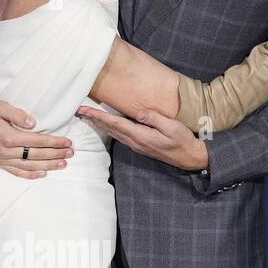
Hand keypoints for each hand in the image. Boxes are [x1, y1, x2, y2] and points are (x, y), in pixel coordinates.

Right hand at [0, 97, 71, 178]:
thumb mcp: (0, 106)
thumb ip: (17, 114)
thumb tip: (33, 123)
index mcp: (8, 136)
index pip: (37, 141)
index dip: (54, 142)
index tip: (67, 142)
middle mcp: (6, 151)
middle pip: (36, 155)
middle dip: (55, 154)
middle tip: (70, 153)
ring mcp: (2, 159)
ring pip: (29, 166)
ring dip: (48, 166)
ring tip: (63, 164)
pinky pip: (16, 172)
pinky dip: (30, 175)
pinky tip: (43, 174)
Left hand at [76, 104, 208, 170]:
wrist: (188, 157)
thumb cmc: (182, 140)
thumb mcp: (171, 126)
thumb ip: (154, 118)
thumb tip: (137, 112)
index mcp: (141, 136)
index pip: (115, 124)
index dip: (99, 116)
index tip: (86, 111)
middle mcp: (135, 142)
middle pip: (110, 129)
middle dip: (93, 119)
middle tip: (79, 111)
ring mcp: (136, 145)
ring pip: (113, 133)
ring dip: (99, 124)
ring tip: (87, 116)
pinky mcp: (139, 145)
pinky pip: (120, 135)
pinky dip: (109, 128)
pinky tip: (105, 125)